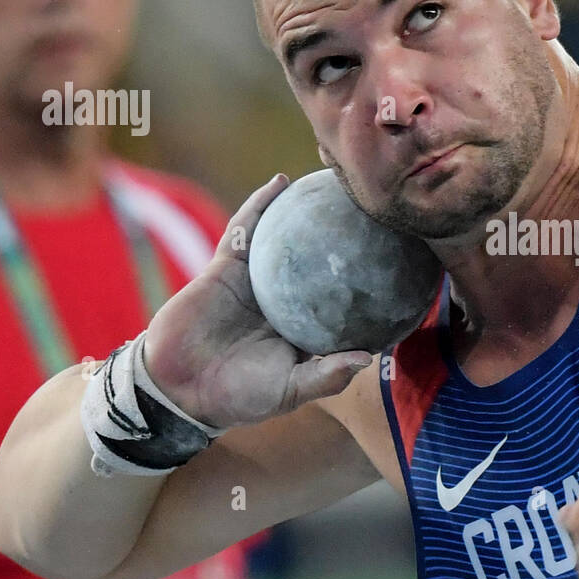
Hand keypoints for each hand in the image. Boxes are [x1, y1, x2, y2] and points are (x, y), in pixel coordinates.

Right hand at [142, 174, 371, 429]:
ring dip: (305, 209)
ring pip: (286, 239)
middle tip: (376, 209)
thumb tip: (370, 358)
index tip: (401, 261)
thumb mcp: (289, 391)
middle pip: (321, 262)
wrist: (177, 388)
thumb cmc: (236, 396)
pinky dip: (262, 204)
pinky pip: (246, 228)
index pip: (343, 299)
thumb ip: (326, 375)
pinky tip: (280, 183)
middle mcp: (285, 300)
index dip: (369, 281)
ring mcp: (257, 281)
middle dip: (346, 236)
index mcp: (304, 327)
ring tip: (332, 182)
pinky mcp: (227, 266)